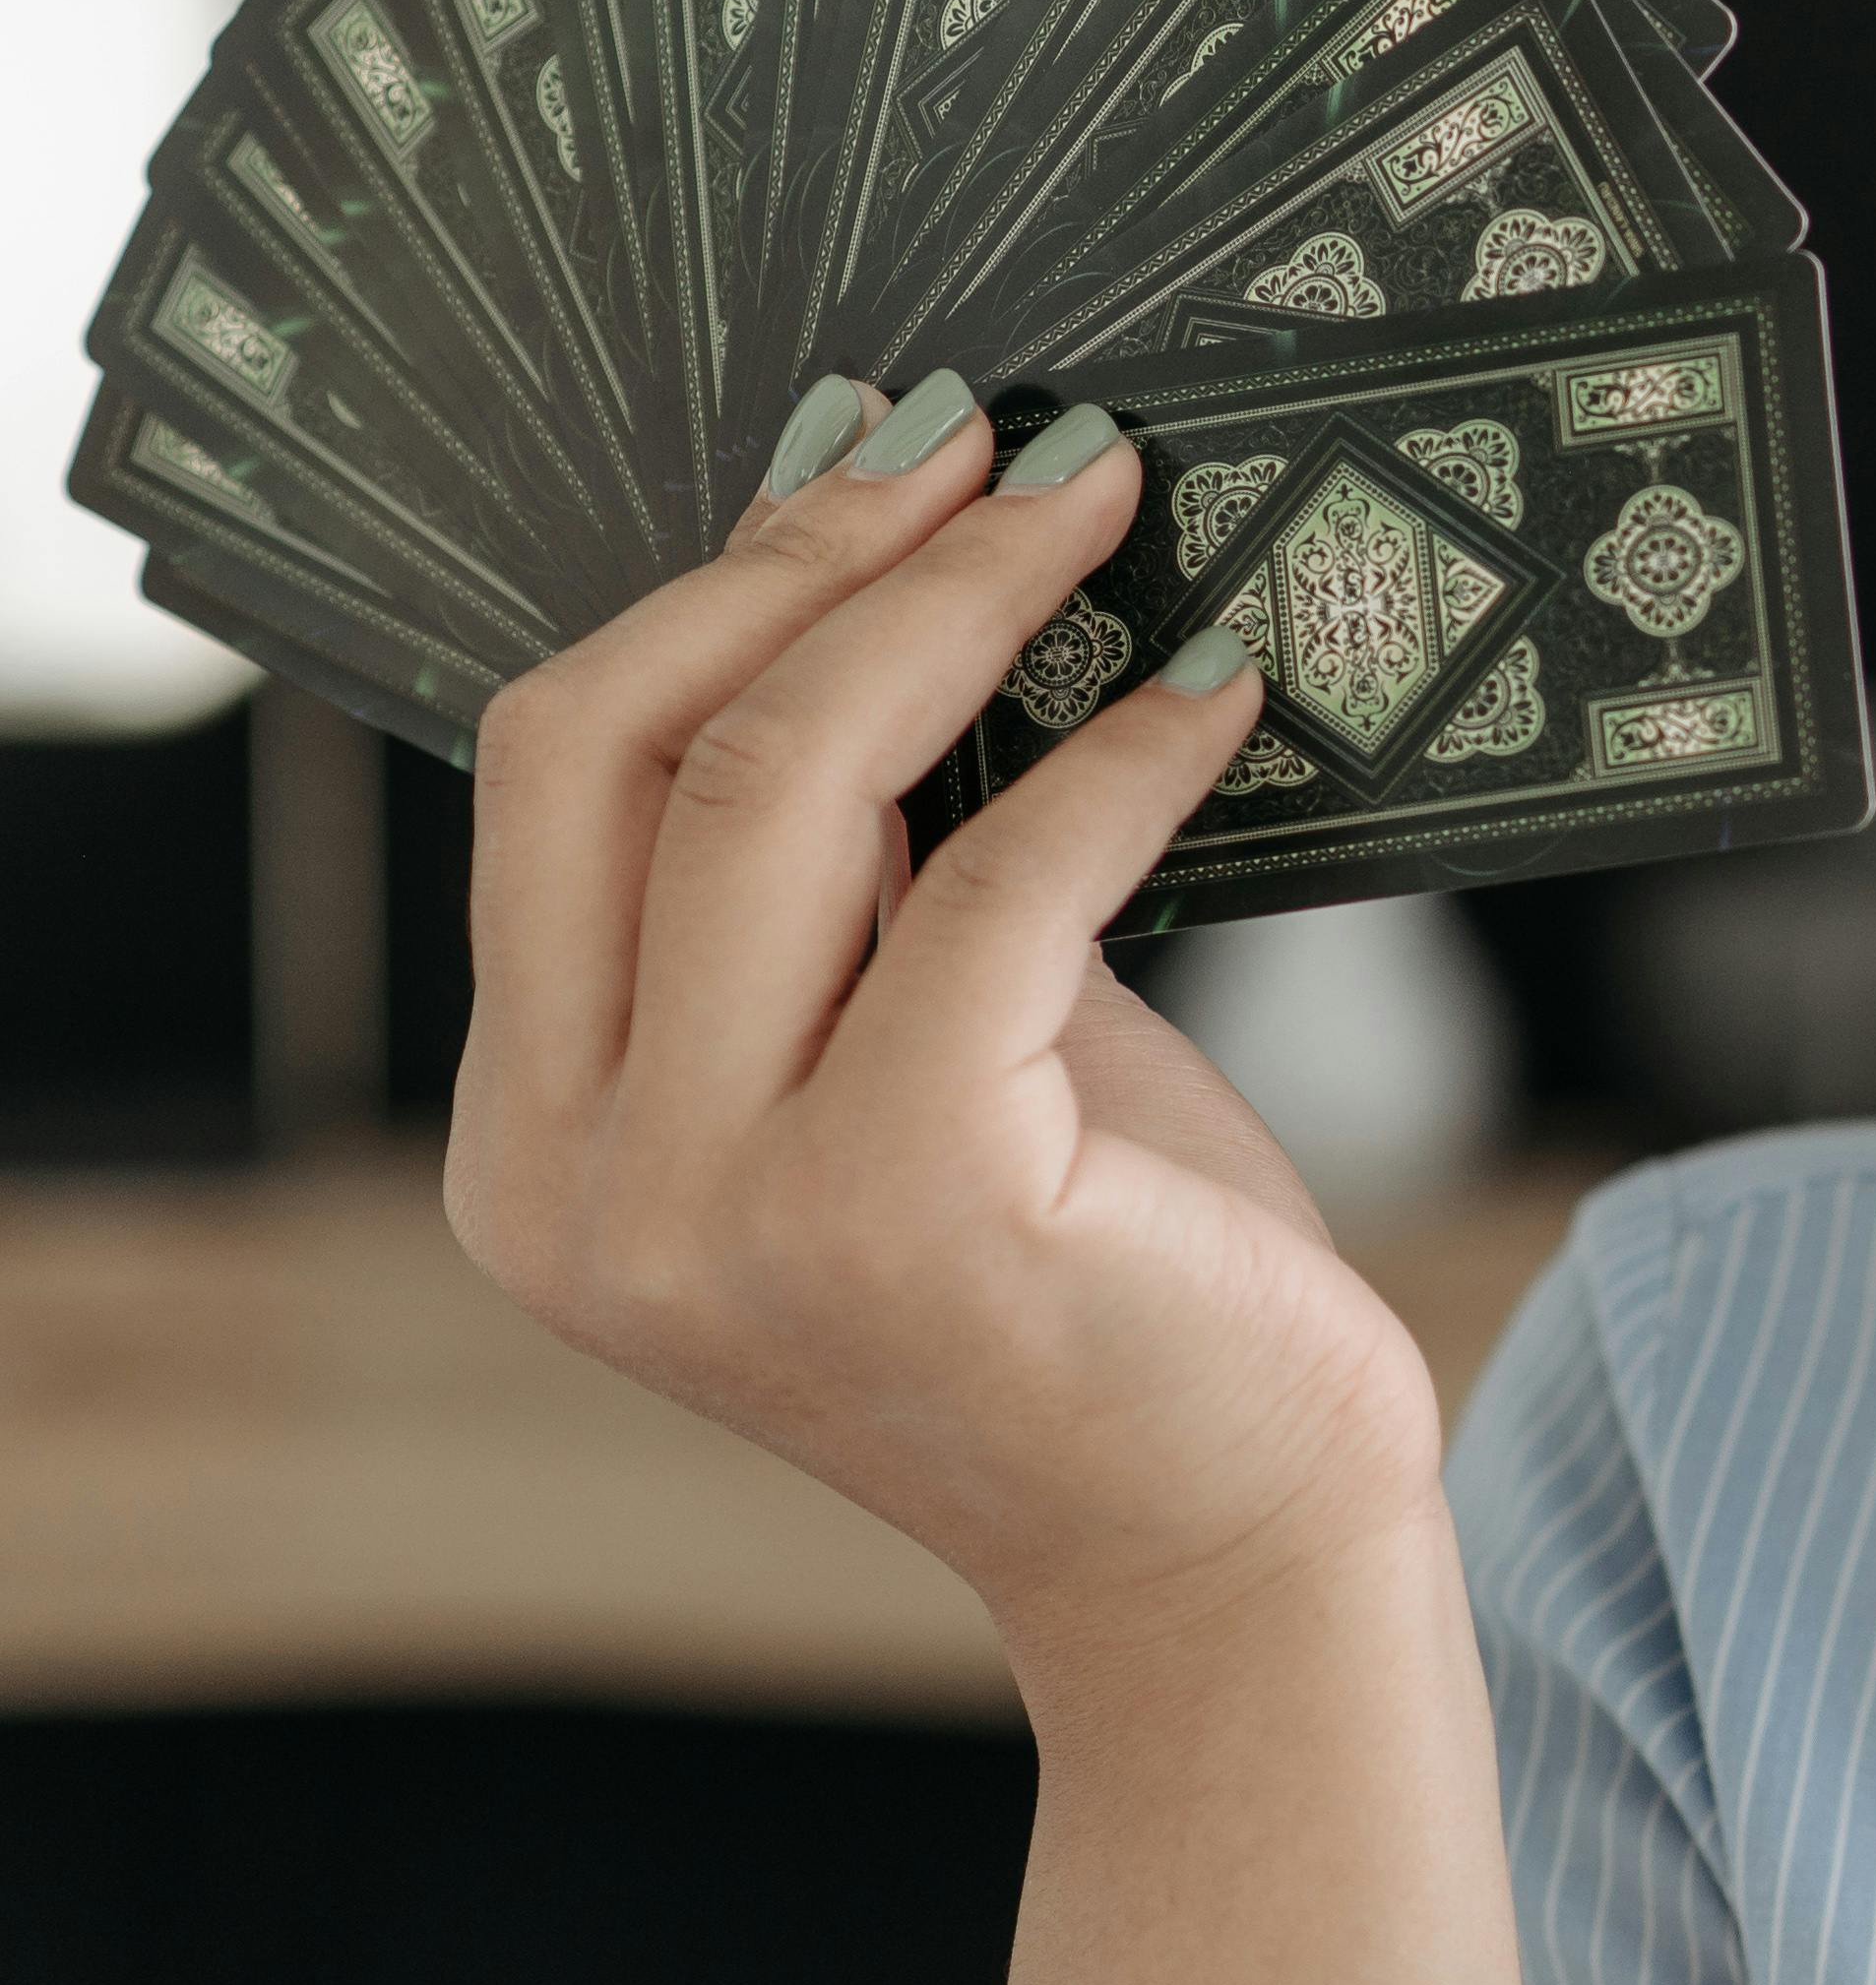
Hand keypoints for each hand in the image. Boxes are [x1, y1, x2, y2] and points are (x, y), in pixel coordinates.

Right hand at [448, 370, 1444, 1696]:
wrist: (1221, 1540)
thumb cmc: (1096, 1279)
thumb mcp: (915, 1053)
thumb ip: (851, 879)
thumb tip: (893, 572)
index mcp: (544, 1144)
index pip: (550, 774)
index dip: (719, 580)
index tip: (882, 458)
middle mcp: (586, 1188)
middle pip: (631, 747)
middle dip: (823, 555)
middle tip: (994, 443)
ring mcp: (723, 1211)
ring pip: (782, 791)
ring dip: (962, 607)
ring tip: (1103, 509)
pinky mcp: (902, 1206)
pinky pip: (998, 893)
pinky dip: (1120, 763)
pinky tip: (1222, 697)